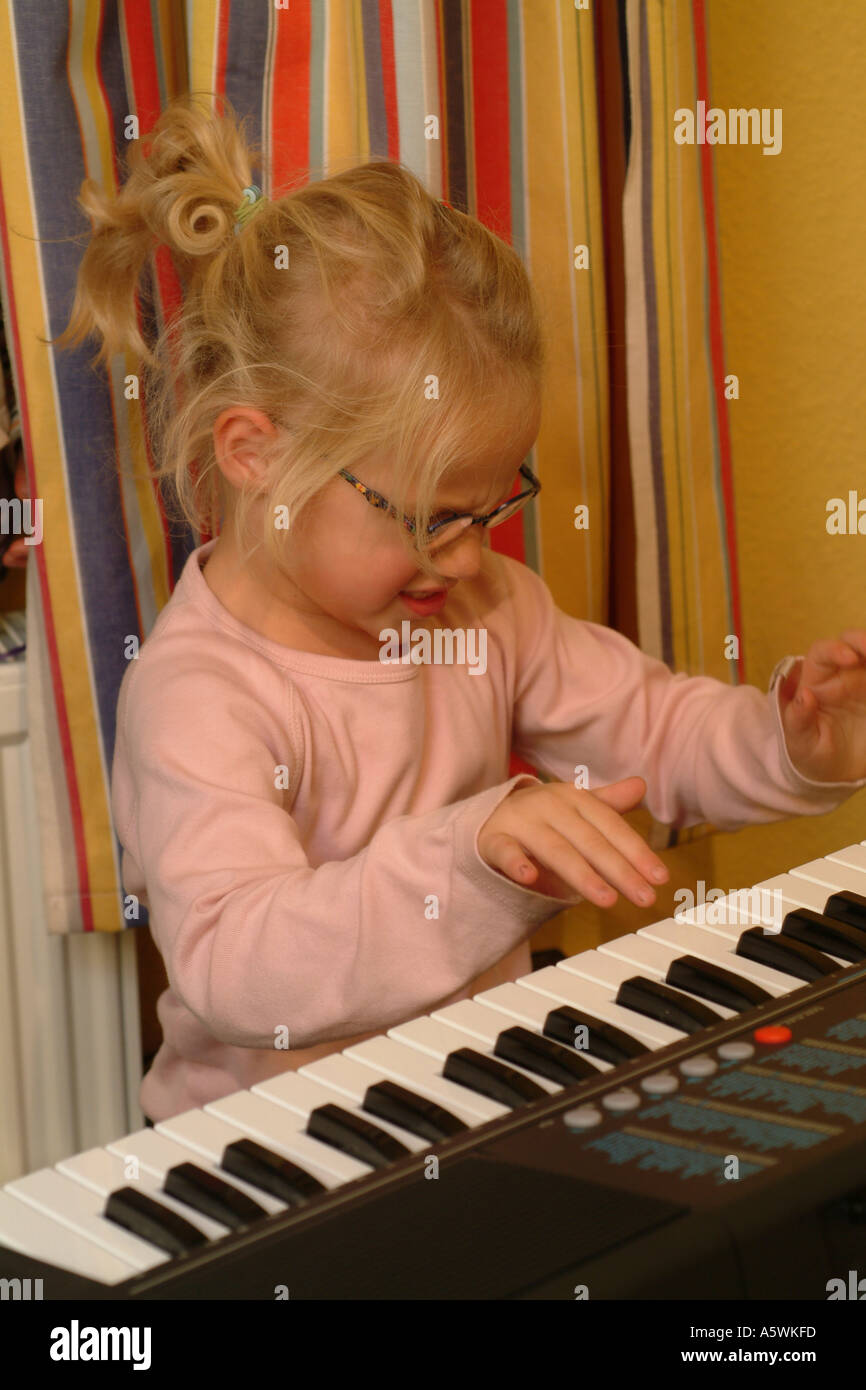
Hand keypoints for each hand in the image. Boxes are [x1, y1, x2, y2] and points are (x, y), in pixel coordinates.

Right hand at [477, 775, 668, 905]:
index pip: (611, 826)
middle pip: (590, 841)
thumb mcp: (576, 810)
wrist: (487, 817)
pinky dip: (516, 863)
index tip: (660, 877)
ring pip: (555, 850)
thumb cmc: (543, 819)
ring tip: (607, 900)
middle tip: (645, 897)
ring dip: (582, 875)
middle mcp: (549, 804)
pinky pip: (505, 851)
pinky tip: (530, 878)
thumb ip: (609, 804)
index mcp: (574, 797)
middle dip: (620, 870)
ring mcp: (520, 821)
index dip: (637, 852)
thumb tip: (641, 784)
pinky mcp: (493, 839)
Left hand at [778, 631, 865, 781]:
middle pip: (854, 642)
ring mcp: (865, 680)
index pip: (822, 653)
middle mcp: (843, 673)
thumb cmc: (811, 752)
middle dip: (865, 641)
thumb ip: (798, 720)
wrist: (837, 771)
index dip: (835, 649)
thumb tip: (805, 696)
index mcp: (816, 680)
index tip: (850, 658)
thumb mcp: (801, 742)